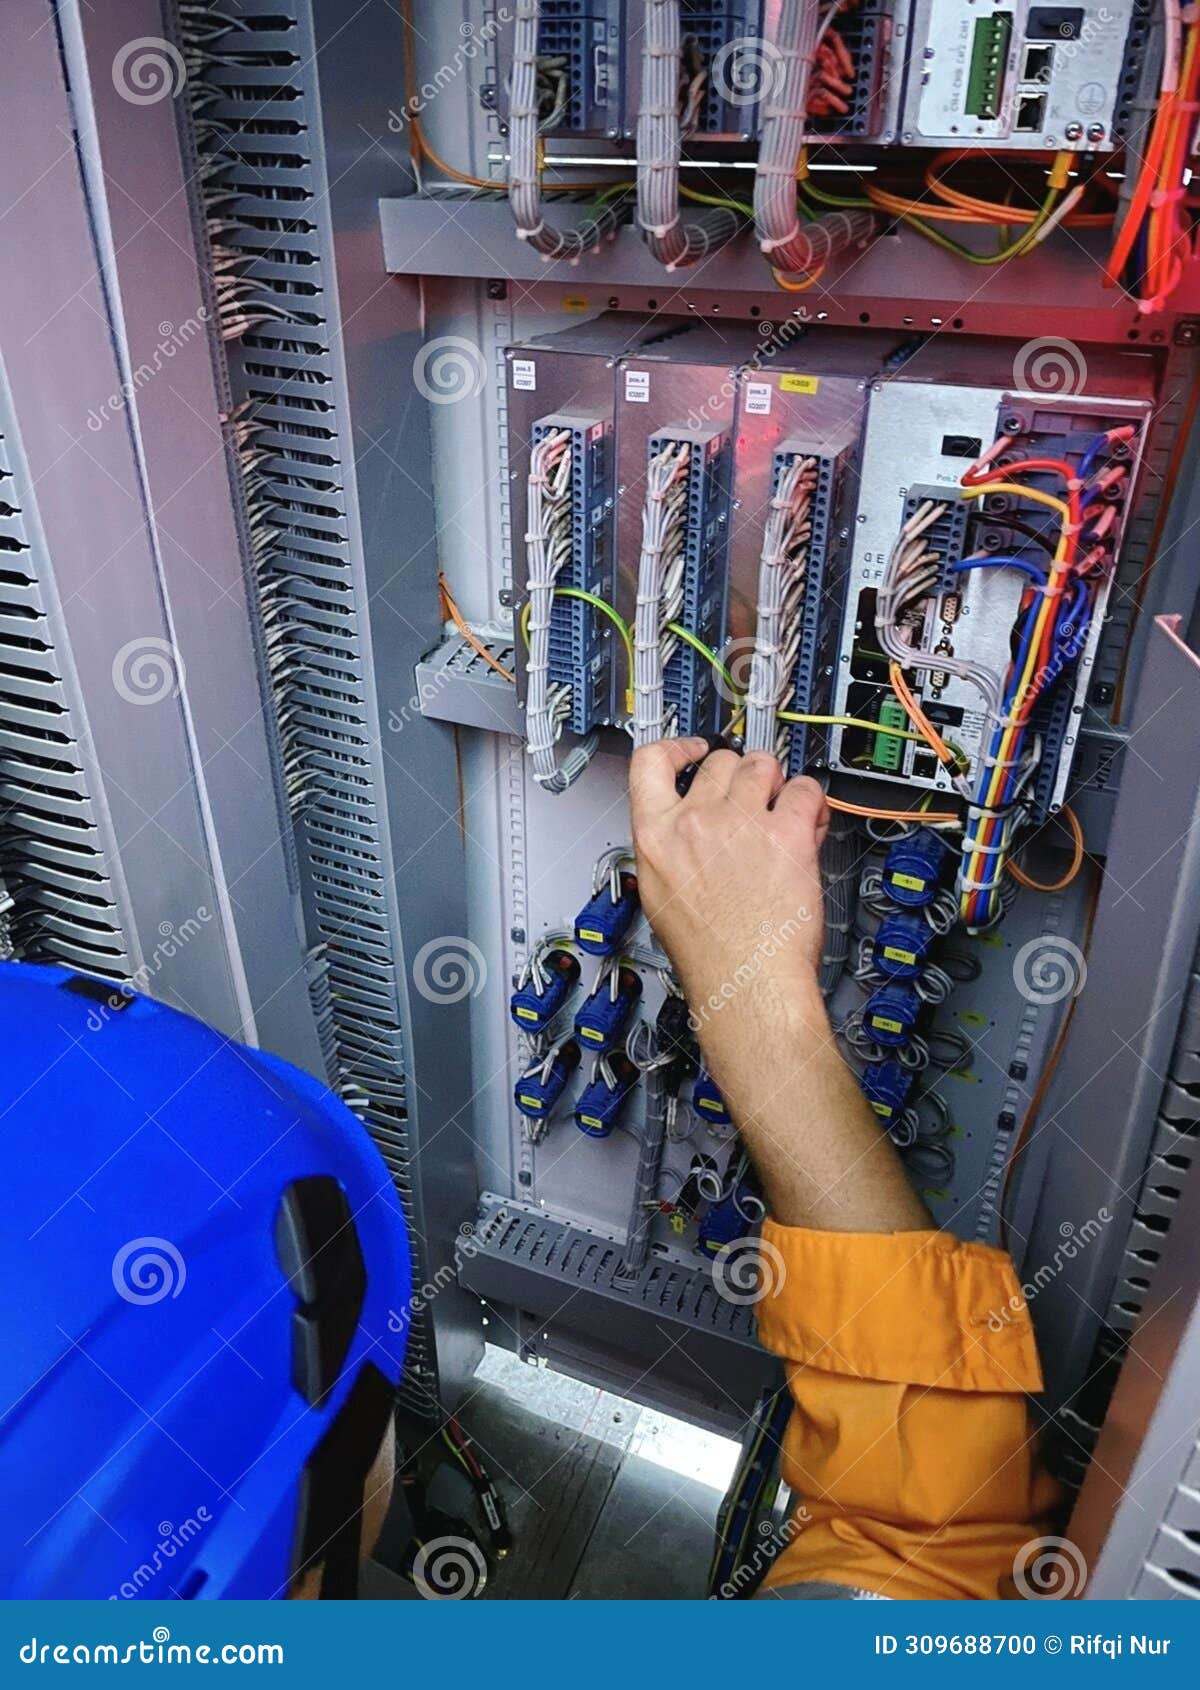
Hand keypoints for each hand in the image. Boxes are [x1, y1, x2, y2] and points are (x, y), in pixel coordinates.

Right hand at [630, 739, 829, 1022]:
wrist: (746, 983)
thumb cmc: (710, 955)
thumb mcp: (661, 895)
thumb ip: (671, 850)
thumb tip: (688, 826)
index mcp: (656, 837)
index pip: (649, 762)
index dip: (676, 748)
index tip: (694, 751)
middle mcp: (695, 822)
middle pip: (720, 761)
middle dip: (739, 775)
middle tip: (752, 799)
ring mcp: (741, 823)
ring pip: (763, 764)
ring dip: (775, 782)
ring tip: (782, 809)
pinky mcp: (786, 833)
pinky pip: (806, 790)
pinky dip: (812, 802)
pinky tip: (810, 822)